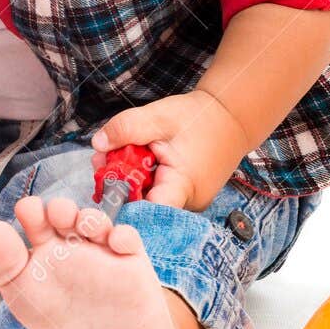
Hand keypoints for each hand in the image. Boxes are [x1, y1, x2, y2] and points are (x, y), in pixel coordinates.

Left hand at [90, 89, 247, 210]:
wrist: (233, 117)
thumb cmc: (200, 117)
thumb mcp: (158, 117)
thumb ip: (126, 129)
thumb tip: (97, 144)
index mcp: (181, 187)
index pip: (144, 211)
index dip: (119, 203)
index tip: (102, 183)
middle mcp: (187, 203)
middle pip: (142, 204)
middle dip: (118, 183)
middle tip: (102, 159)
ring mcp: (188, 201)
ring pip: (149, 198)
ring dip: (131, 178)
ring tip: (117, 153)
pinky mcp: (187, 195)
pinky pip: (160, 192)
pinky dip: (146, 177)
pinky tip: (138, 159)